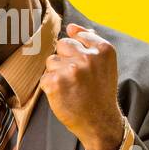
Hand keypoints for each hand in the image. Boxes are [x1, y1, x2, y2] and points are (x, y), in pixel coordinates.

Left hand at [40, 23, 124, 149]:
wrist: (99, 122)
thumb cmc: (100, 92)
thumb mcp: (104, 64)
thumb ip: (90, 42)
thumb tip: (71, 27)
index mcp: (103, 49)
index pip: (77, 36)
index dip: (78, 53)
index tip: (85, 68)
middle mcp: (88, 57)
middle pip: (62, 45)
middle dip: (65, 59)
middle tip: (77, 79)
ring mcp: (71, 70)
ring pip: (51, 61)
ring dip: (57, 73)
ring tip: (71, 88)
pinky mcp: (55, 82)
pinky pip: (44, 77)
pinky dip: (50, 87)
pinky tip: (64, 96)